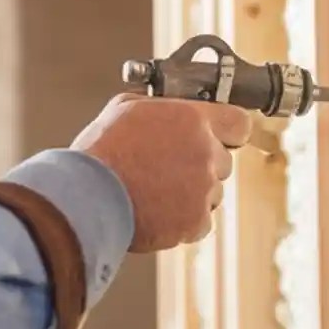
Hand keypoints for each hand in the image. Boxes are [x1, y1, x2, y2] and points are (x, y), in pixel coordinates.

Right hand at [71, 94, 252, 252]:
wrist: (89, 196)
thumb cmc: (102, 152)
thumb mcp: (126, 108)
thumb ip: (159, 106)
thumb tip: (164, 106)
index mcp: (194, 120)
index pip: (239, 123)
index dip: (229, 132)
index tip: (221, 137)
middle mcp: (206, 153)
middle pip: (224, 161)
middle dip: (203, 165)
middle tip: (171, 168)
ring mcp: (204, 190)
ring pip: (212, 193)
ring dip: (193, 194)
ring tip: (156, 191)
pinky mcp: (195, 222)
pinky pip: (200, 222)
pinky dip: (182, 221)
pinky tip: (156, 211)